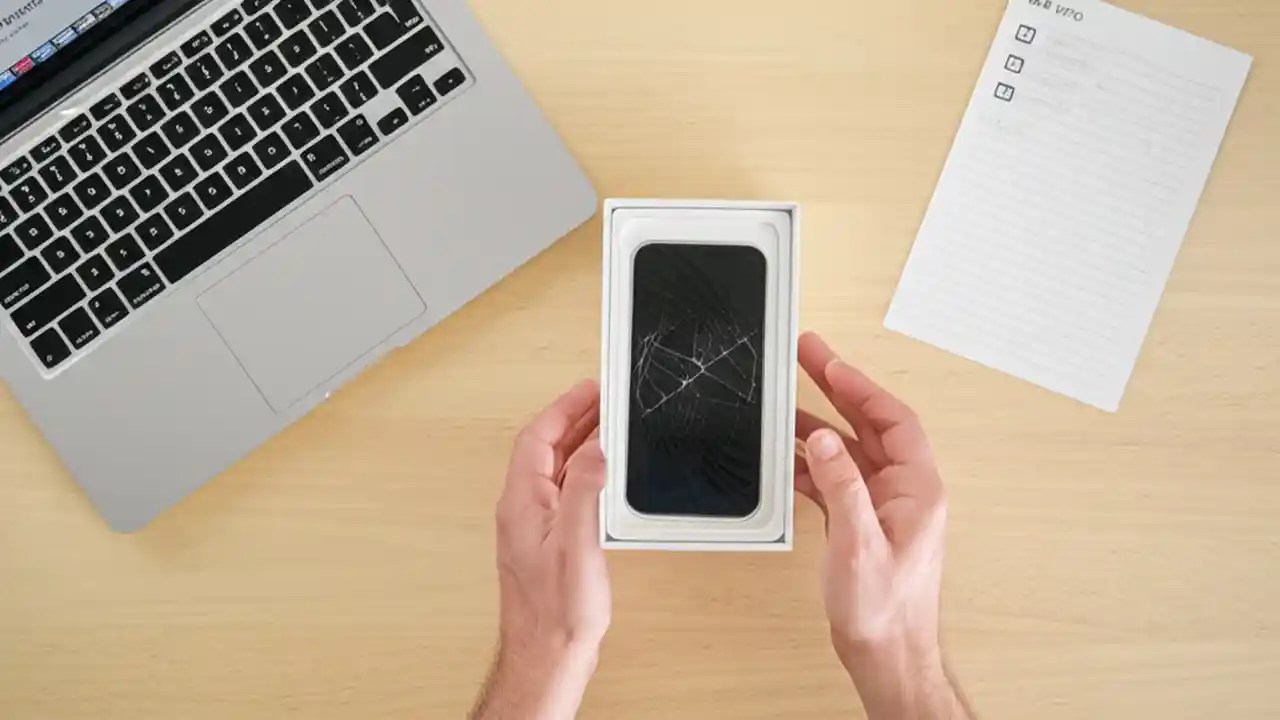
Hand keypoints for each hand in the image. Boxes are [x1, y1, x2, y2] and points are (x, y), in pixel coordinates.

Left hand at [471, 380, 609, 719]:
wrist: (548, 657)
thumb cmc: (556, 613)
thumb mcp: (576, 544)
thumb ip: (583, 491)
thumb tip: (594, 450)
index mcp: (521, 504)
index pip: (536, 439)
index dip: (562, 408)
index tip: (589, 389)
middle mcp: (522, 511)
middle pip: (544, 449)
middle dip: (573, 419)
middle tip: (604, 400)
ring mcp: (533, 527)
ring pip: (554, 469)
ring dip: (580, 443)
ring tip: (608, 426)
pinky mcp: (548, 543)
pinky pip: (563, 490)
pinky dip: (584, 471)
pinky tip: (603, 473)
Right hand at [795, 333, 968, 719]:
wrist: (885, 654)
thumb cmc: (884, 609)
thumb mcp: (859, 542)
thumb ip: (843, 487)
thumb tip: (826, 440)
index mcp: (916, 489)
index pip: (892, 420)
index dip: (860, 387)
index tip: (829, 363)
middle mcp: (902, 492)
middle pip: (869, 426)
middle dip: (837, 390)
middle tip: (807, 357)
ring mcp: (882, 507)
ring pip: (849, 451)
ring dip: (818, 426)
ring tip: (785, 402)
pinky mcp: (861, 524)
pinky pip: (836, 481)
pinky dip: (811, 466)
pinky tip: (787, 460)